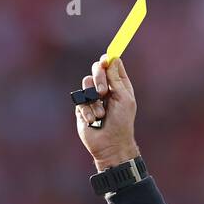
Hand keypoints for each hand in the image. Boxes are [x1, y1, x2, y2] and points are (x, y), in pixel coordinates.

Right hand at [75, 55, 139, 171]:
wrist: (110, 145)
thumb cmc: (122, 123)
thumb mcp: (123, 98)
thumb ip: (116, 78)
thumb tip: (111, 58)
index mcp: (118, 85)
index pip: (111, 65)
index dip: (108, 60)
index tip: (105, 60)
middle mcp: (105, 89)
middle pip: (96, 69)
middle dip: (98, 78)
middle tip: (102, 92)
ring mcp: (92, 98)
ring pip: (86, 83)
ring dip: (93, 99)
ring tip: (101, 114)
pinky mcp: (82, 108)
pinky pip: (80, 100)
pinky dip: (87, 111)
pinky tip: (94, 121)